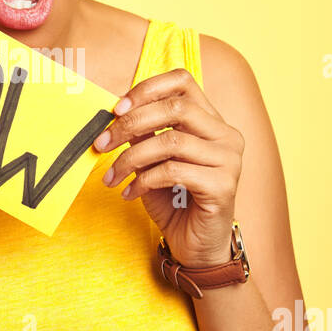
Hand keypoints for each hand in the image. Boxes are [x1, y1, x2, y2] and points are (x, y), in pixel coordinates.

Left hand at [94, 68, 244, 268]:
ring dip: (131, 158)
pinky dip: (143, 180)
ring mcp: (229, 160)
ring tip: (112, 176)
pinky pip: (173, 171)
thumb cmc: (175, 202)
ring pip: (170, 141)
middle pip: (176, 108)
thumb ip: (142, 135)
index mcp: (212, 121)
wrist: (197, 248)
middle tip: (102, 143)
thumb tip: (117, 114)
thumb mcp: (152, 162)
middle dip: (131, 123)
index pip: (183, 82)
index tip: (117, 108)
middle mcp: (226, 135)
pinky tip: (129, 193)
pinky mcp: (223, 186)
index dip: (147, 89)